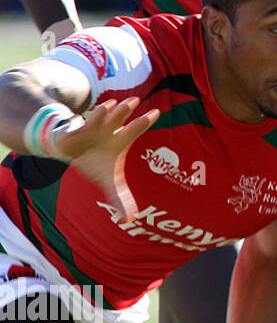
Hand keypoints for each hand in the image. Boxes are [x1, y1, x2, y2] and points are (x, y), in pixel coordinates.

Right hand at [53, 98, 158, 223]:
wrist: (72, 153)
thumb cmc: (96, 162)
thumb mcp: (109, 182)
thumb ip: (120, 199)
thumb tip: (129, 221)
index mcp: (120, 140)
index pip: (136, 128)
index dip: (145, 121)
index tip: (157, 112)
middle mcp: (109, 130)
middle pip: (120, 119)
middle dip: (127, 110)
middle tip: (135, 101)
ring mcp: (93, 128)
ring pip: (103, 116)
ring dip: (110, 110)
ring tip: (117, 103)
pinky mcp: (76, 131)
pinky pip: (84, 123)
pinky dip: (89, 119)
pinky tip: (97, 111)